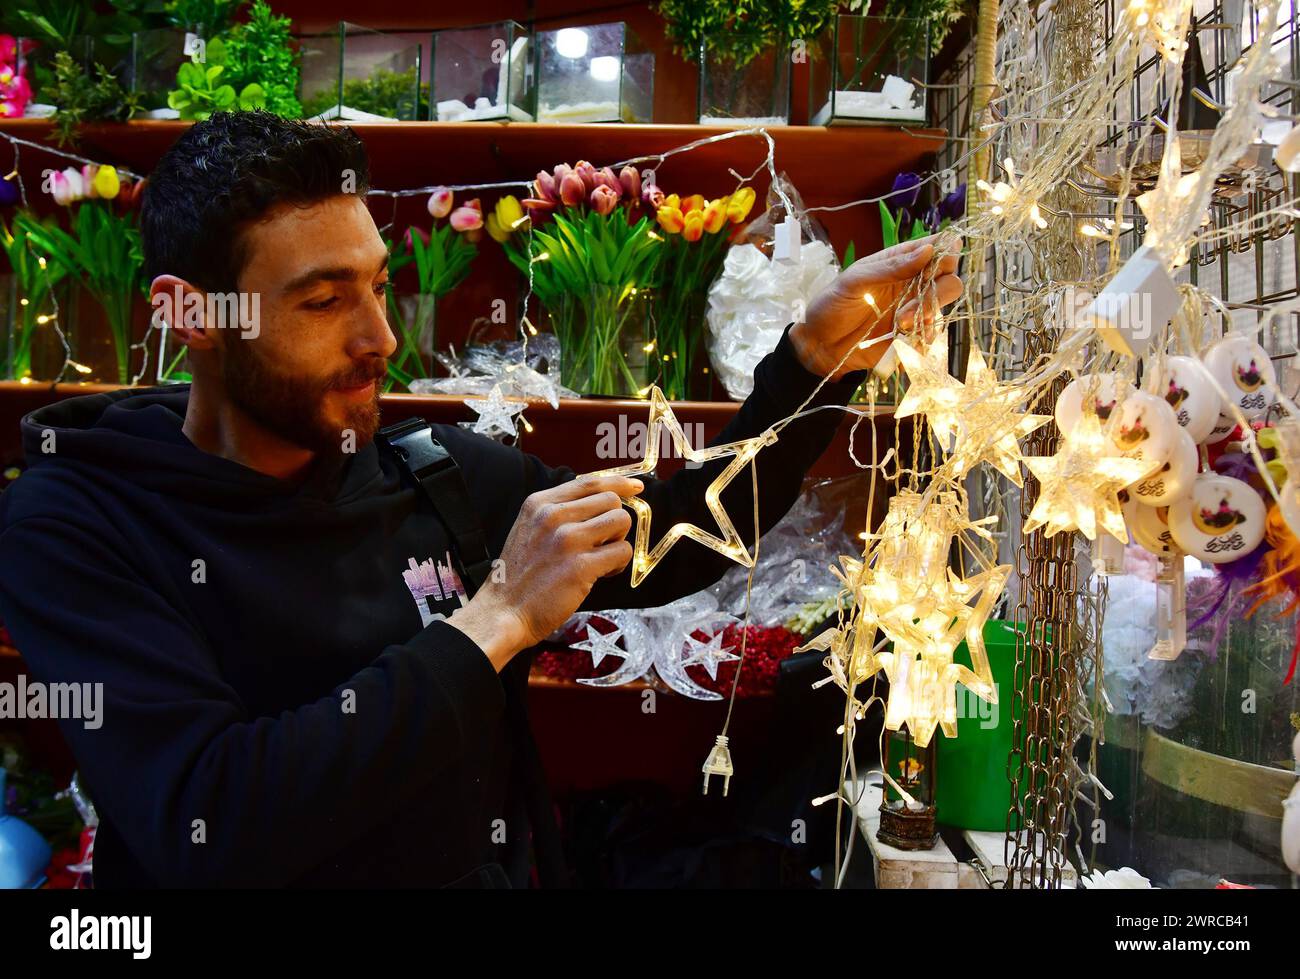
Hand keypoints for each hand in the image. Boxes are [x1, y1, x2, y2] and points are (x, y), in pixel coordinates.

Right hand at [448, 474, 640, 670]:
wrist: (503, 612)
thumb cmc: (518, 577)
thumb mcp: (529, 529)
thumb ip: (558, 513)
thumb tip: (598, 505)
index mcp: (540, 504)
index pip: (590, 482)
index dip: (619, 483)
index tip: (635, 488)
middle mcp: (553, 516)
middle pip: (611, 501)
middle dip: (615, 522)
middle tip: (604, 544)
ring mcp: (568, 540)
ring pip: (621, 521)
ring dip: (619, 541)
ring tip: (602, 559)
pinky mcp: (581, 567)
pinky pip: (622, 551)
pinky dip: (619, 564)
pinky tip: (602, 574)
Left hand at [789, 235, 961, 380]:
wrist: (819, 345)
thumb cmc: (832, 305)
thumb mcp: (854, 281)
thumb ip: (889, 267)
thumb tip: (927, 251)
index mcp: (900, 262)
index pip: (939, 247)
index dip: (945, 252)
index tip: (933, 265)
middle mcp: (912, 284)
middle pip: (950, 279)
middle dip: (939, 290)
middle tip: (915, 301)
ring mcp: (913, 311)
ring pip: (942, 308)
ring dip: (926, 315)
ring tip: (899, 325)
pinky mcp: (910, 336)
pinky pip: (930, 335)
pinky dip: (922, 338)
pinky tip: (902, 339)